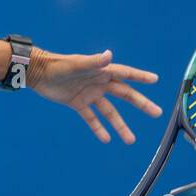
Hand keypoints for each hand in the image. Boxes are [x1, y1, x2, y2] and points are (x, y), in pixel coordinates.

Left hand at [28, 48, 162, 143]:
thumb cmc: (58, 65)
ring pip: (110, 112)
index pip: (126, 74)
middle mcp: (99, 83)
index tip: (155, 80)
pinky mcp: (78, 104)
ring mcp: (90, 94)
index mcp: (102, 71)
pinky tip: (106, 139)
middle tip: (157, 113)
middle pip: (125, 95)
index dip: (140, 77)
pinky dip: (98, 128)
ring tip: (131, 140)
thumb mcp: (76, 65)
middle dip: (141, 104)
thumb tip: (109, 55)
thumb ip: (94, 62)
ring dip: (120, 125)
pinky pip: (91, 118)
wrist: (38, 73)